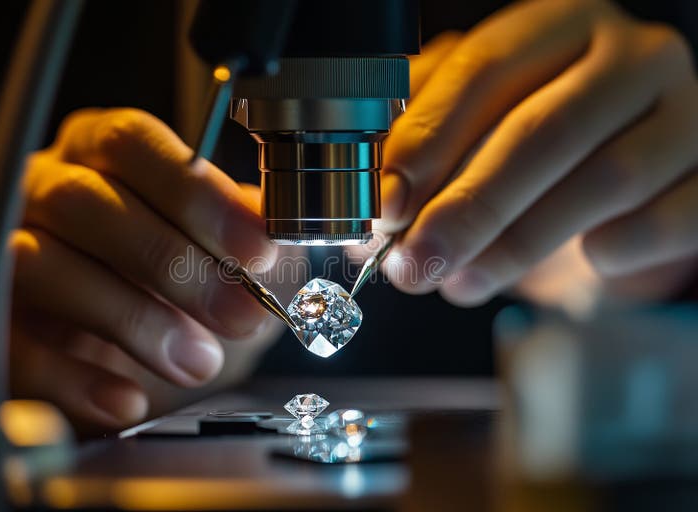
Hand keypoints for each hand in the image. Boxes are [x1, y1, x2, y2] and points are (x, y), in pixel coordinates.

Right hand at [0, 108, 278, 430]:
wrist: (84, 334)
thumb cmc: (151, 275)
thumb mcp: (208, 248)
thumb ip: (239, 236)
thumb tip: (279, 239)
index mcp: (95, 151)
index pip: (133, 144)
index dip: (199, 194)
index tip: (257, 247)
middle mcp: (36, 187)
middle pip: (88, 203)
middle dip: (175, 264)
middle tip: (239, 314)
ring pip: (42, 265)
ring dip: (132, 318)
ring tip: (197, 361)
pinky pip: (10, 344)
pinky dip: (74, 377)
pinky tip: (127, 397)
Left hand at [379, 0, 697, 305]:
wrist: (637, 162)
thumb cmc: (541, 141)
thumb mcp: (479, 123)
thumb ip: (425, 150)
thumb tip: (373, 215)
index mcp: (556, 24)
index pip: (485, 69)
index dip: (428, 139)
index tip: (386, 204)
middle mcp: (629, 54)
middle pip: (543, 128)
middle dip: (467, 208)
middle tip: (415, 263)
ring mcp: (684, 110)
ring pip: (605, 178)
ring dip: (520, 244)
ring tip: (462, 284)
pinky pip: (669, 219)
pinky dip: (618, 249)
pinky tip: (584, 259)